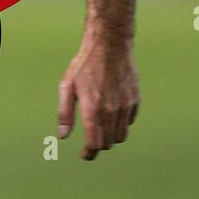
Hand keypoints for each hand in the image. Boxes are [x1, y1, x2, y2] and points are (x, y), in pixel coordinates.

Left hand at [58, 35, 139, 159]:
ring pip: (120, 136)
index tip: (84, 154)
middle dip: (98, 144)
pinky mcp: (135, 100)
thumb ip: (65, 113)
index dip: (88, 153)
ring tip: (101, 128)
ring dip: (110, 136)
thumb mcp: (67, 85)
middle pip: (107, 143)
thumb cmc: (85, 64)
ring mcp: (125, 106)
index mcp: (93, 108)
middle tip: (90, 140)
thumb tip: (63, 135)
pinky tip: (112, 113)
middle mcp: (111, 110)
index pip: (94, 143)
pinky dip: (121, 123)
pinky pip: (129, 122)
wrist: (110, 44)